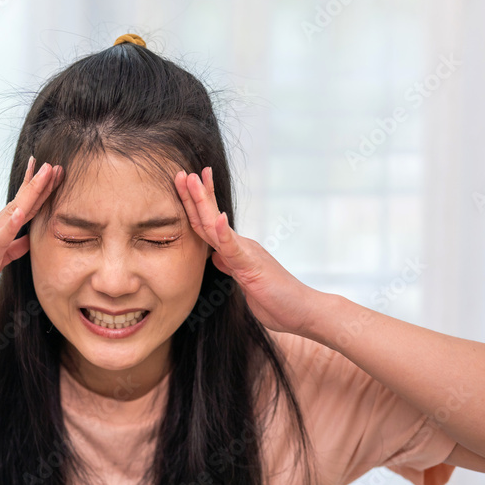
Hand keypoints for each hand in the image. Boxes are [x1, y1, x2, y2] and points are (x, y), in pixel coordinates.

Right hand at [0, 156, 63, 331]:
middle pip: (18, 204)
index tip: (50, 174)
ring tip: (45, 173)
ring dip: (30, 192)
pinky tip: (20, 212)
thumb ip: (10, 250)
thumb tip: (27, 239)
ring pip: (12, 213)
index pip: (18, 208)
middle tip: (55, 165)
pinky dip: (10, 225)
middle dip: (38, 184)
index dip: (35, 191)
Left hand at [173, 167, 316, 334]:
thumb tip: (216, 257)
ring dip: (203, 202)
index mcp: (236, 251)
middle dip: (194, 195)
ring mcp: (246, 254)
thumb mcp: (246, 283)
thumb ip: (231, 267)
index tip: (185, 185)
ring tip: (193, 180)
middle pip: (210, 218)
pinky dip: (224, 232)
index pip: (210, 225)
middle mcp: (241, 246)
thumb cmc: (277, 300)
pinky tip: (218, 216)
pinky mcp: (252, 267)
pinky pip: (233, 248)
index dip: (196, 205)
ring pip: (217, 226)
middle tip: (181, 172)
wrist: (303, 312)